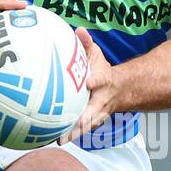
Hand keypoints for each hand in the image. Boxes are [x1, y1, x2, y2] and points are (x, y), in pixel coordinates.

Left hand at [60, 28, 121, 143]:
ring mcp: (97, 114)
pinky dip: (68, 135)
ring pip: (87, 125)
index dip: (95, 81)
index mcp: (103, 81)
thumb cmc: (101, 70)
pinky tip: (51, 140)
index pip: (100, 80)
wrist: (118, 90)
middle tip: (78, 123)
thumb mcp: (97, 55)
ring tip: (60, 139)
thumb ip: (87, 44)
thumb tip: (79, 30)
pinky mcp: (90, 122)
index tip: (90, 82)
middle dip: (86, 117)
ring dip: (75, 133)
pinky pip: (78, 130)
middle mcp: (101, 100)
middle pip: (95, 110)